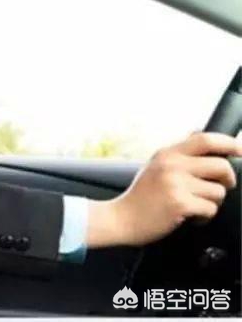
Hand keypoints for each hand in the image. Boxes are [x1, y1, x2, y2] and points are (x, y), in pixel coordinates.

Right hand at [87, 132, 240, 247]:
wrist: (121, 218)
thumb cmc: (140, 196)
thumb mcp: (155, 165)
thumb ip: (177, 153)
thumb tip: (199, 134)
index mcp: (167, 153)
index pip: (205, 139)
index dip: (228, 143)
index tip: (240, 150)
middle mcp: (172, 165)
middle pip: (221, 166)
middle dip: (227, 180)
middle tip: (220, 187)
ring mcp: (176, 184)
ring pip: (218, 191)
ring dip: (211, 202)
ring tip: (195, 205)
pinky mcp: (180, 204)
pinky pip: (210, 209)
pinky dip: (204, 216)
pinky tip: (190, 216)